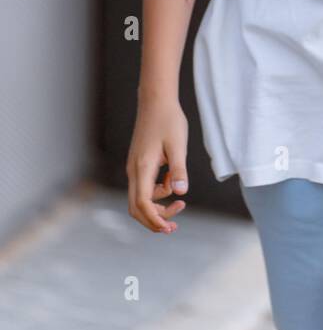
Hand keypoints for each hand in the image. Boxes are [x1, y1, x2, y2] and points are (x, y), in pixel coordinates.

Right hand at [126, 98, 189, 234]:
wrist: (156, 101)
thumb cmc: (168, 120)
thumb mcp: (178, 145)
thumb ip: (179, 169)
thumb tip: (181, 192)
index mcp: (142, 168)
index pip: (142, 203)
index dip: (154, 219)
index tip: (169, 228)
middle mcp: (134, 171)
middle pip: (136, 207)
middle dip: (153, 220)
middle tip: (174, 227)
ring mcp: (135, 168)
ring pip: (140, 199)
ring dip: (158, 207)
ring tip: (181, 203)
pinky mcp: (139, 164)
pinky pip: (145, 187)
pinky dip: (158, 192)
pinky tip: (173, 182)